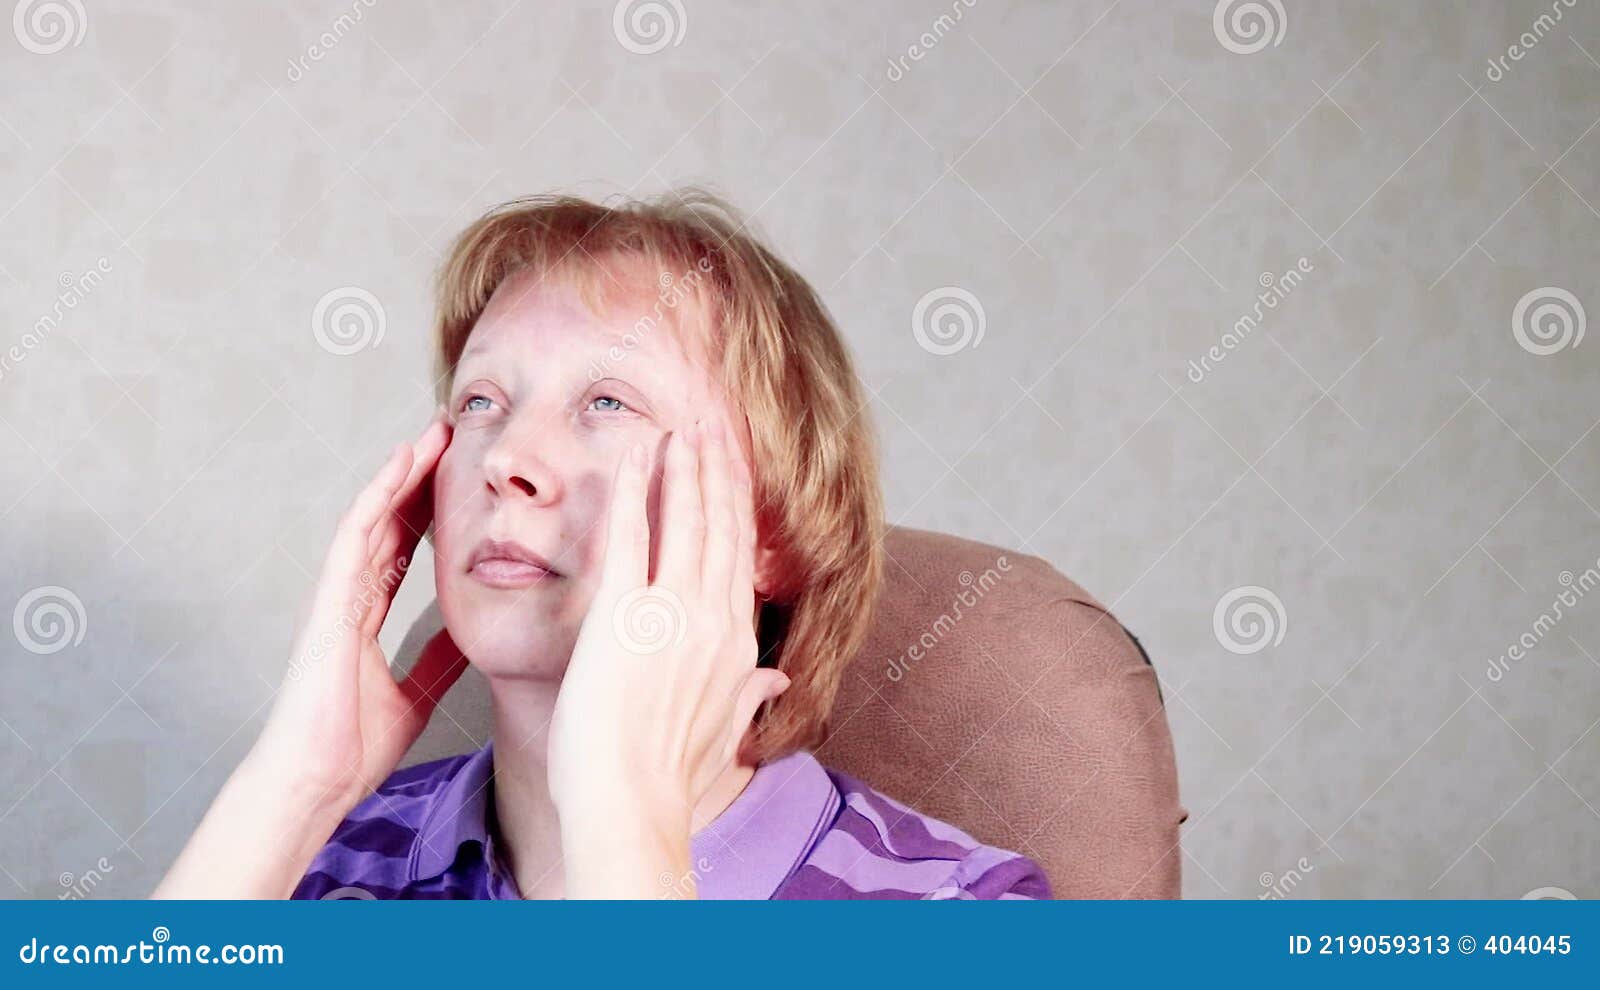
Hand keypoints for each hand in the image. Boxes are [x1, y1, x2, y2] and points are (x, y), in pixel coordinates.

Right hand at [253, 411, 467, 811]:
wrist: (315, 781)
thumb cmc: (352, 749)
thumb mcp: (416, 695)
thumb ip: (436, 661)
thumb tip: (468, 635)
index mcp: (362, 619)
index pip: (400, 551)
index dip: (426, 513)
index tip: (458, 480)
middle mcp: (346, 598)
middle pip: (386, 524)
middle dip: (418, 480)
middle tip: (453, 439)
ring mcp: (333, 595)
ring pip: (370, 516)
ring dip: (402, 472)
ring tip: (435, 432)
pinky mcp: (327, 600)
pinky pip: (353, 534)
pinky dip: (376, 496)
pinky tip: (400, 464)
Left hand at [546, 412, 788, 892]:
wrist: (629, 803)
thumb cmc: (667, 777)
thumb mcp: (724, 730)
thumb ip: (751, 691)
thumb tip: (776, 678)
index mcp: (738, 644)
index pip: (741, 556)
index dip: (738, 505)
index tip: (732, 468)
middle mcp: (714, 620)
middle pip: (721, 526)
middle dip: (718, 469)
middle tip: (713, 423)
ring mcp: (672, 614)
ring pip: (686, 520)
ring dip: (685, 466)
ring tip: (682, 427)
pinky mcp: (623, 615)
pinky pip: (632, 536)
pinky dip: (636, 488)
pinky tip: (635, 453)